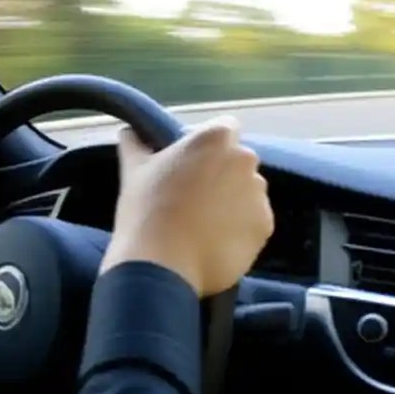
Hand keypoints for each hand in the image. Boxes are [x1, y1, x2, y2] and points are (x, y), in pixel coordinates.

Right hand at [101, 116, 273, 295]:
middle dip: (223, 174)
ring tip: (205, 225)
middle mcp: (245, 159)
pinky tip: (216, 242)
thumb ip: (136, 144)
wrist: (163, 265)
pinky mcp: (265, 226)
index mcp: (216, 138)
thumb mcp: (134, 171)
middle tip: (195, 198)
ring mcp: (259, 194)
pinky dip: (241, 229)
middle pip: (239, 162)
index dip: (209, 147)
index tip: (192, 165)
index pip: (224, 129)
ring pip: (249, 192)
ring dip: (234, 202)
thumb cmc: (146, 210)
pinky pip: (255, 222)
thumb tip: (129, 131)